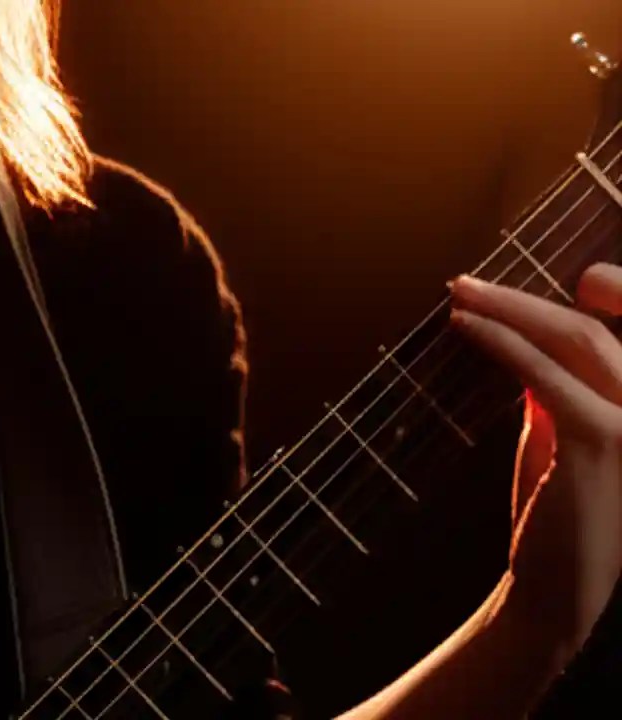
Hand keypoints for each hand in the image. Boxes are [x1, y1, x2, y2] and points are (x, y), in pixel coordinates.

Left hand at [449, 264, 621, 659]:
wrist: (560, 587)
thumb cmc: (559, 514)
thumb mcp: (562, 439)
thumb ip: (556, 393)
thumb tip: (526, 349)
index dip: (606, 290)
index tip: (552, 276)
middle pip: (593, 326)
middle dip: (527, 297)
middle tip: (468, 281)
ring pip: (575, 338)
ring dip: (509, 309)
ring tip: (459, 294)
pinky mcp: (606, 440)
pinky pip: (546, 376)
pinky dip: (502, 344)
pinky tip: (466, 329)